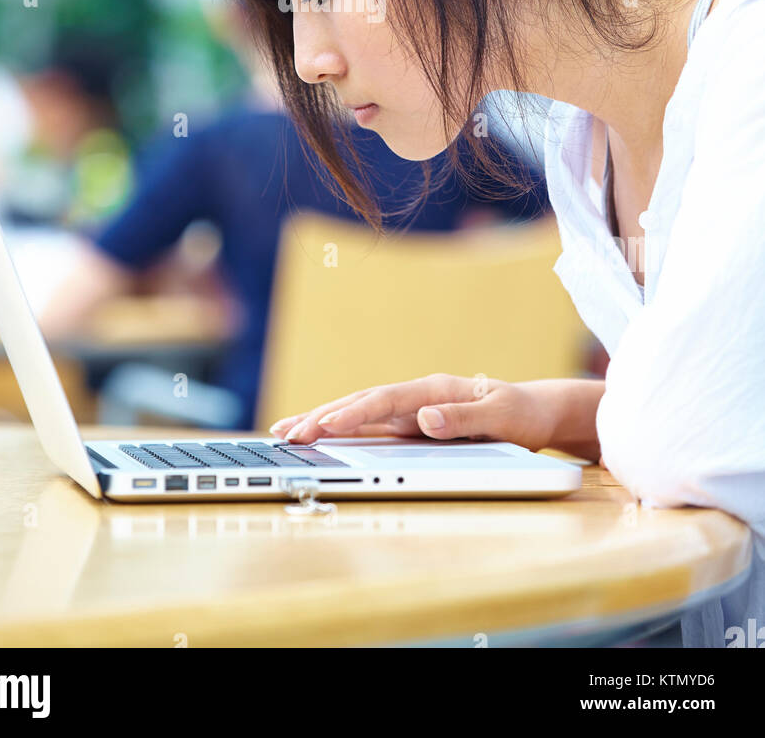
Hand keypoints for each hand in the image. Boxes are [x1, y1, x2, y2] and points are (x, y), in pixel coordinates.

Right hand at [269, 373, 554, 451]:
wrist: (538, 412)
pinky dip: (343, 428)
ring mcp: (414, 408)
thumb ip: (463, 419)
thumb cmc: (522, 414)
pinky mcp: (414, 423)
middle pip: (363, 402)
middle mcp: (419, 395)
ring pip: (361, 411)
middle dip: (323, 415)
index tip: (324, 425)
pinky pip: (372, 425)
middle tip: (286, 432)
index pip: (385, 400)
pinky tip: (321, 435)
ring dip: (324, 419)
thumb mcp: (502, 418)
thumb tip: (424, 420)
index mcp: (435, 389)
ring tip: (286, 430)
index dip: (353, 412)